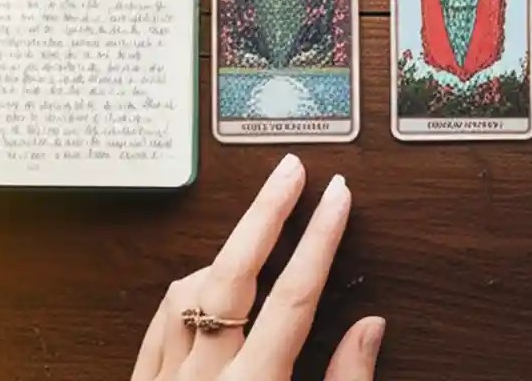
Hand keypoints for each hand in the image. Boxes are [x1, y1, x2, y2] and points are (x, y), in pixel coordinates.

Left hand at [131, 154, 384, 380]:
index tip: (337, 197)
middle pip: (234, 274)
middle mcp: (204, 379)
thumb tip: (370, 329)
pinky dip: (188, 293)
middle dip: (265, 214)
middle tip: (290, 172)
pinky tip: (208, 283)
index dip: (319, 239)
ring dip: (225, 259)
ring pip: (190, 291)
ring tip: (256, 242)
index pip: (294, 297)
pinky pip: (160, 322)